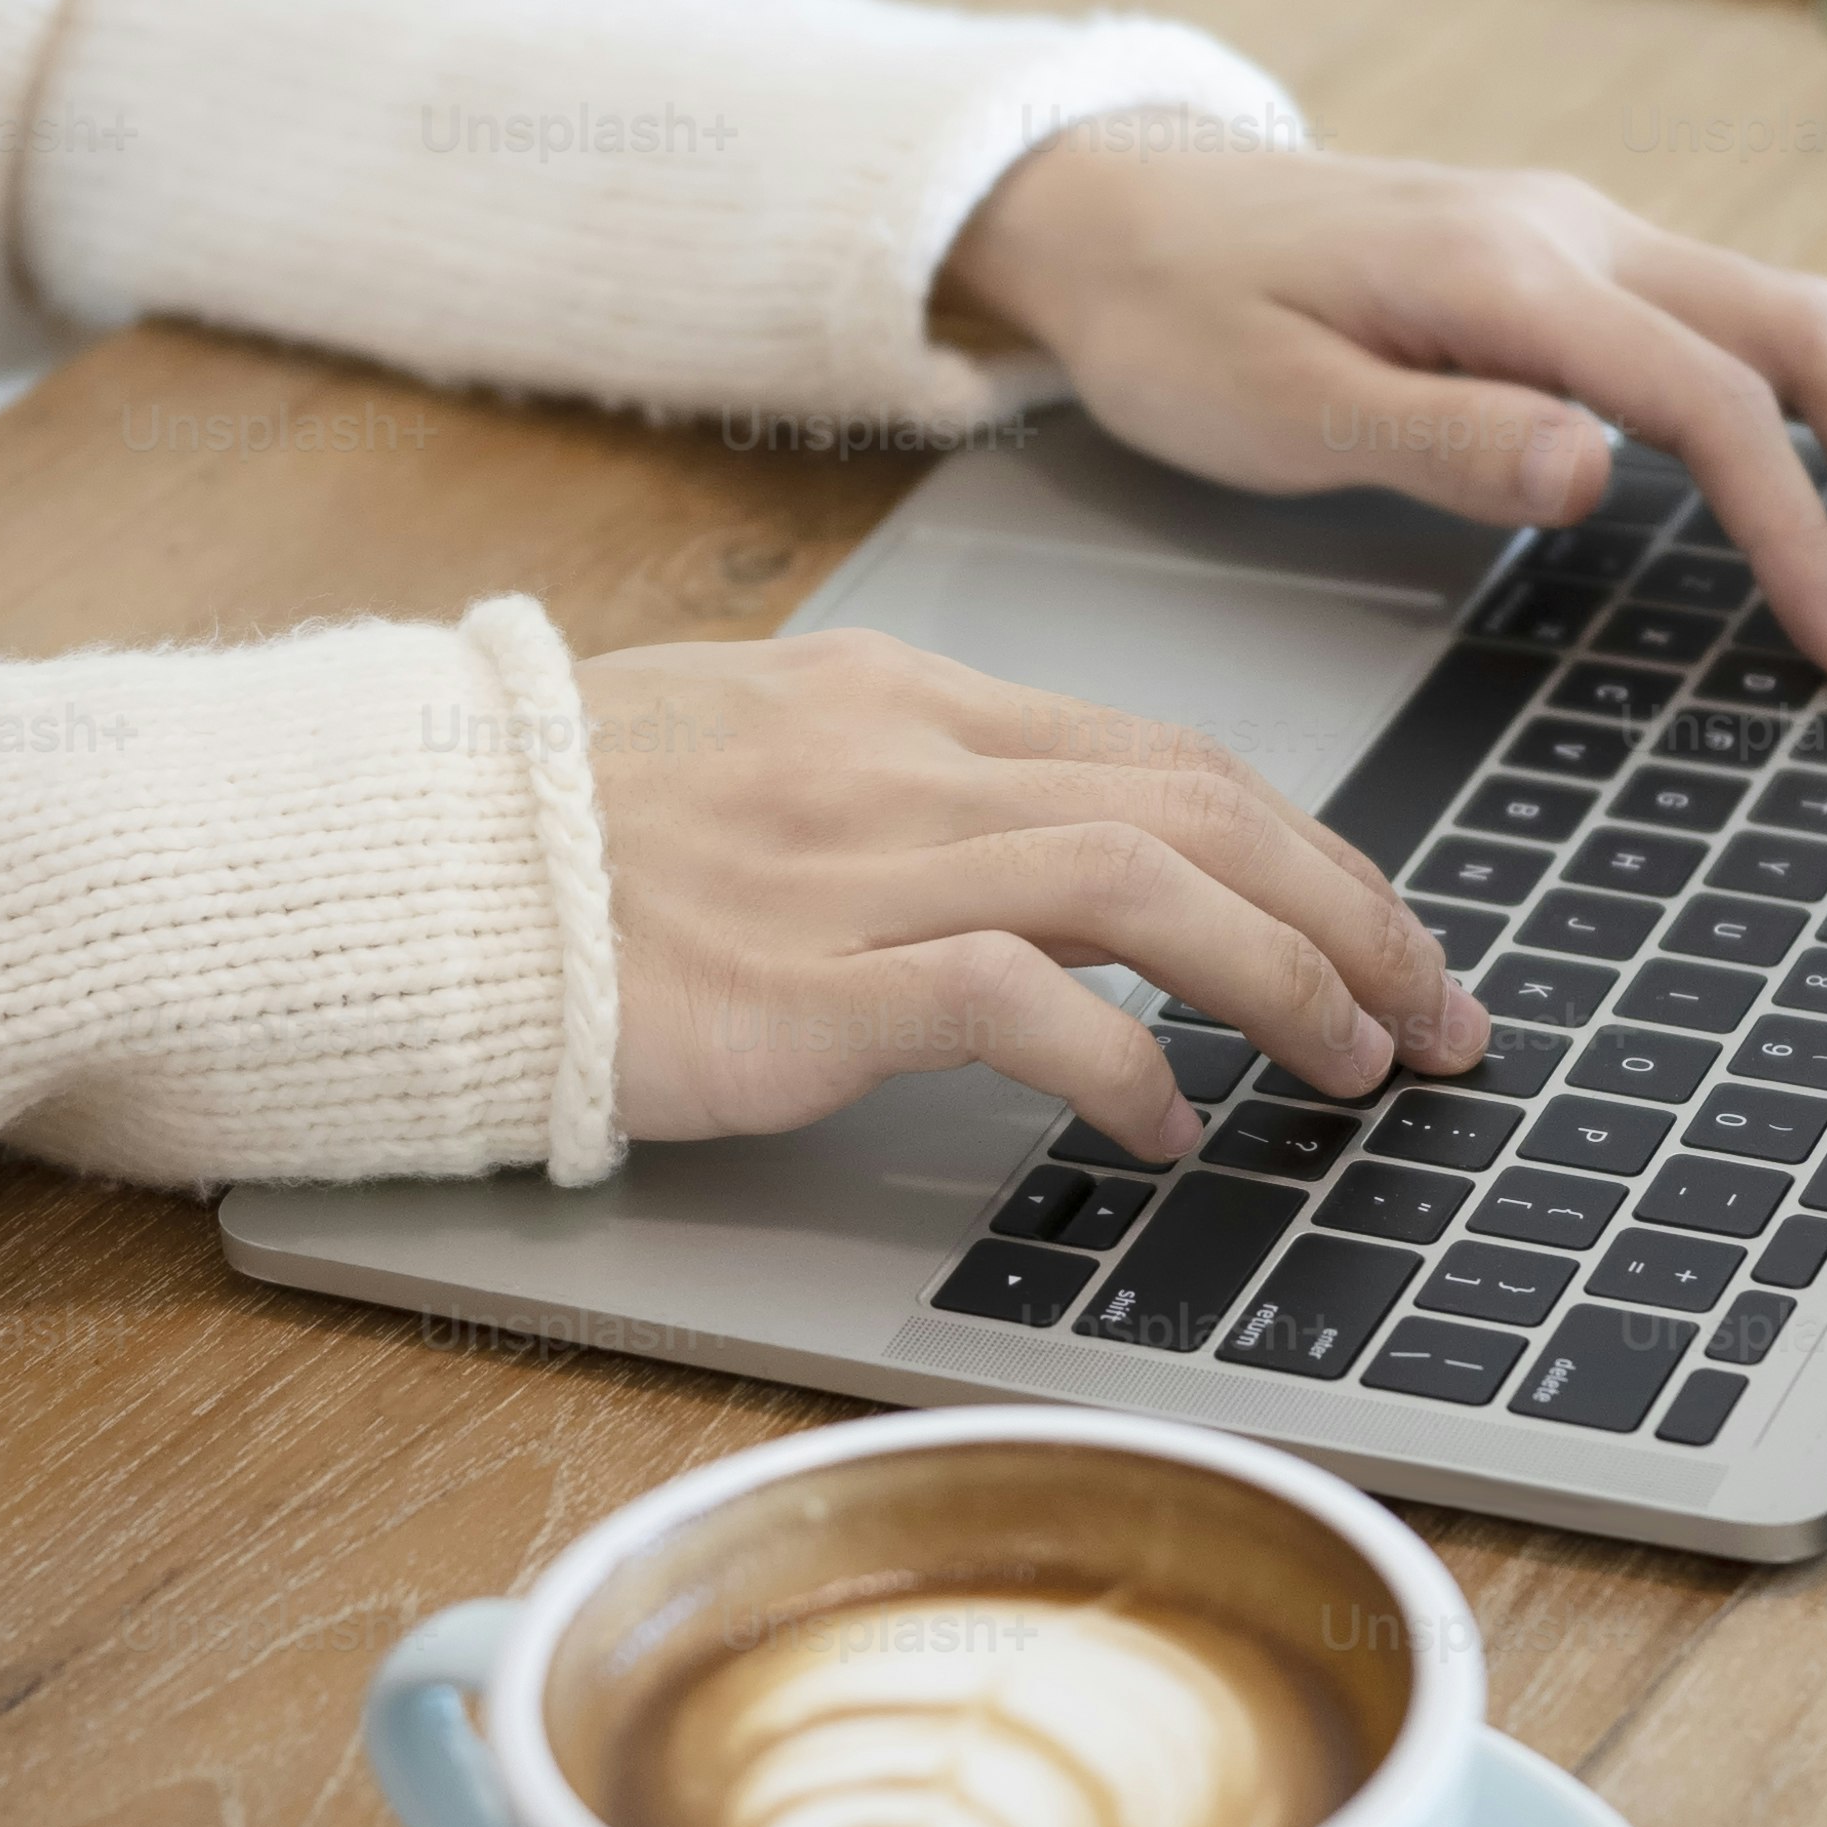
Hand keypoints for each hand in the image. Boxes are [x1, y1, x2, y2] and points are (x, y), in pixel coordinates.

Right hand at [575, 635, 1487, 1153]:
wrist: (390, 866)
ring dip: (1283, 979)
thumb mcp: (736, 762)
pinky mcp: (801, 980)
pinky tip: (1168, 1127)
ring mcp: (849, 865)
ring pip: (1145, 884)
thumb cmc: (541, 842)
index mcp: (888, 699)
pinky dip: (1124, 1062)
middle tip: (1436, 1013)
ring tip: (1352, 1067)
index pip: (1158, 753)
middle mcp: (893, 761)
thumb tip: (1014, 861)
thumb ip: (877, 793)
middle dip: (1350, 911)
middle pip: (1195, 806)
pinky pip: (1017, 1001)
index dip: (1302, 845)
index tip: (1380, 927)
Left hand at [938, 118, 1826, 676]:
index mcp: (1508, 270)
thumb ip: (1440, 436)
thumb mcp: (1276, 400)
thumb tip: (1595, 468)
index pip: (1708, 401)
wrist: (1116, 213)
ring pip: (1790, 319)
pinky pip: (1742, 314)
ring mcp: (1583, 239)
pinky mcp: (1572, 264)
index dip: (1798, 528)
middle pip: (1799, 336)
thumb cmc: (1179, 320)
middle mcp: (1573, 233)